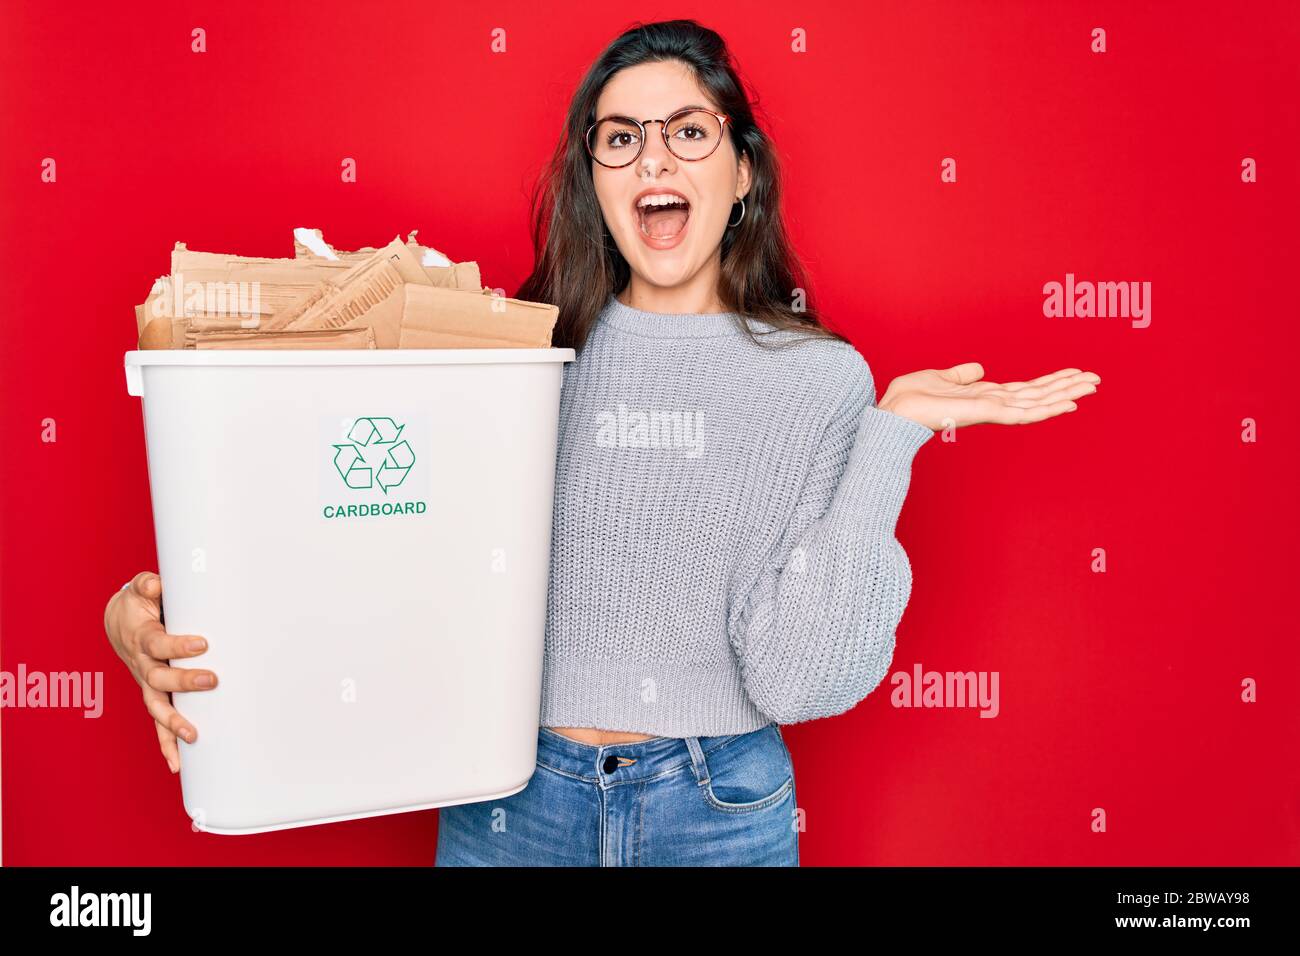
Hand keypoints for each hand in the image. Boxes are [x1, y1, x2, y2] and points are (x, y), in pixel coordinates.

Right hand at [104, 572, 217, 772]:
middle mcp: (143, 665)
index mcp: (143, 639)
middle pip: (159, 678)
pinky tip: (178, 763)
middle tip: (213, 680)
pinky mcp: (153, 694)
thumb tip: (155, 586)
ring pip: (157, 707)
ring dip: (174, 723)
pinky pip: (158, 723)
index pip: (159, 644)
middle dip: (185, 682)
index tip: (203, 643)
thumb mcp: (141, 589)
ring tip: (194, 736)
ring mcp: (147, 683)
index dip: (179, 645)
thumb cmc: (140, 605)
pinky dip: (166, 744)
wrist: (121, 622)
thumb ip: (148, 586)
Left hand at [878, 363, 1099, 430]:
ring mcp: (991, 411)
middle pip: (1038, 395)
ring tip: (1091, 387)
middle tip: (1096, 379)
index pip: (1025, 389)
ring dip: (1065, 394)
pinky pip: (1022, 413)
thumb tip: (980, 369)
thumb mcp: (941, 377)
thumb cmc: (910, 398)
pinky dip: (1046, 408)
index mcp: (984, 396)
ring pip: (1037, 403)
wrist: (893, 410)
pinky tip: (1068, 404)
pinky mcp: (985, 414)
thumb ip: (963, 375)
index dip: (1050, 381)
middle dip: (1066, 387)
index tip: (1074, 373)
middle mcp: (992, 404)